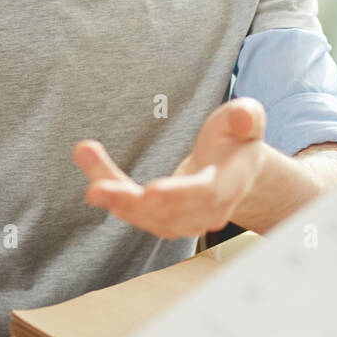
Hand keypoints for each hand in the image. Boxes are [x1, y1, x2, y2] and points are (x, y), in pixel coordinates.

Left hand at [74, 97, 268, 239]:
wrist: (236, 168)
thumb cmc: (237, 141)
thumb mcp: (247, 122)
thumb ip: (246, 117)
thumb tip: (244, 116)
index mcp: (230, 184)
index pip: (206, 195)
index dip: (179, 195)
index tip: (151, 191)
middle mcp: (208, 211)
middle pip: (168, 213)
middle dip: (131, 204)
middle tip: (97, 190)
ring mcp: (185, 220)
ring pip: (147, 216)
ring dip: (115, 200)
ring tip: (90, 182)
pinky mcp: (164, 219)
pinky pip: (135, 210)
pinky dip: (112, 196)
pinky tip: (93, 176)